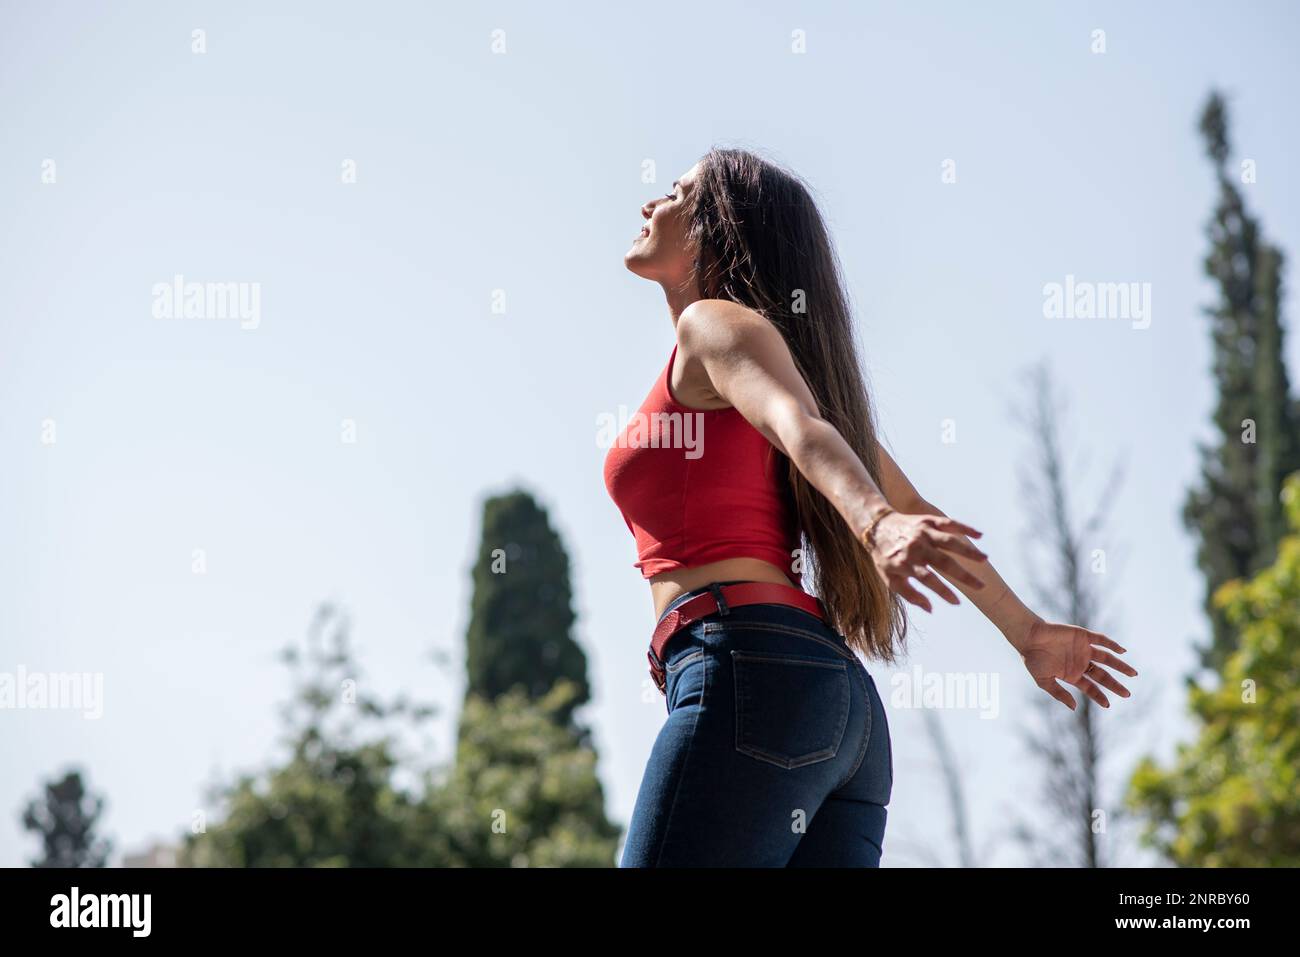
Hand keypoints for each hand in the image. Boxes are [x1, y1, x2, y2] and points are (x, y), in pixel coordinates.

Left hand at [865, 511, 988, 611]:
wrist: (876, 526)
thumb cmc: (885, 557)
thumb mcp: (890, 579)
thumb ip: (909, 594)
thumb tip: (931, 608)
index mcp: (906, 563)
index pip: (928, 579)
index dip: (943, 591)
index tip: (957, 602)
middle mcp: (916, 547)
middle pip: (943, 562)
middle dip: (963, 575)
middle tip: (981, 586)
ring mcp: (923, 532)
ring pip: (949, 541)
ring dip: (967, 550)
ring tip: (984, 559)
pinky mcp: (928, 520)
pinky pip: (949, 523)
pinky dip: (964, 527)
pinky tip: (980, 535)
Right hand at [1015, 619, 1136, 709]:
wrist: (1029, 637)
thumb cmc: (1033, 659)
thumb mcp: (1044, 680)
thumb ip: (1059, 693)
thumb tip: (1074, 708)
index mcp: (1072, 675)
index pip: (1091, 688)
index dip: (1099, 696)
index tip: (1108, 704)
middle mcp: (1080, 663)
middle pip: (1102, 676)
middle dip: (1115, 685)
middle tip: (1127, 694)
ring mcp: (1083, 649)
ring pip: (1107, 659)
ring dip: (1120, 666)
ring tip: (1133, 674)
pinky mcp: (1083, 636)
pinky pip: (1101, 640)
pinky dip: (1112, 644)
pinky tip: (1122, 651)